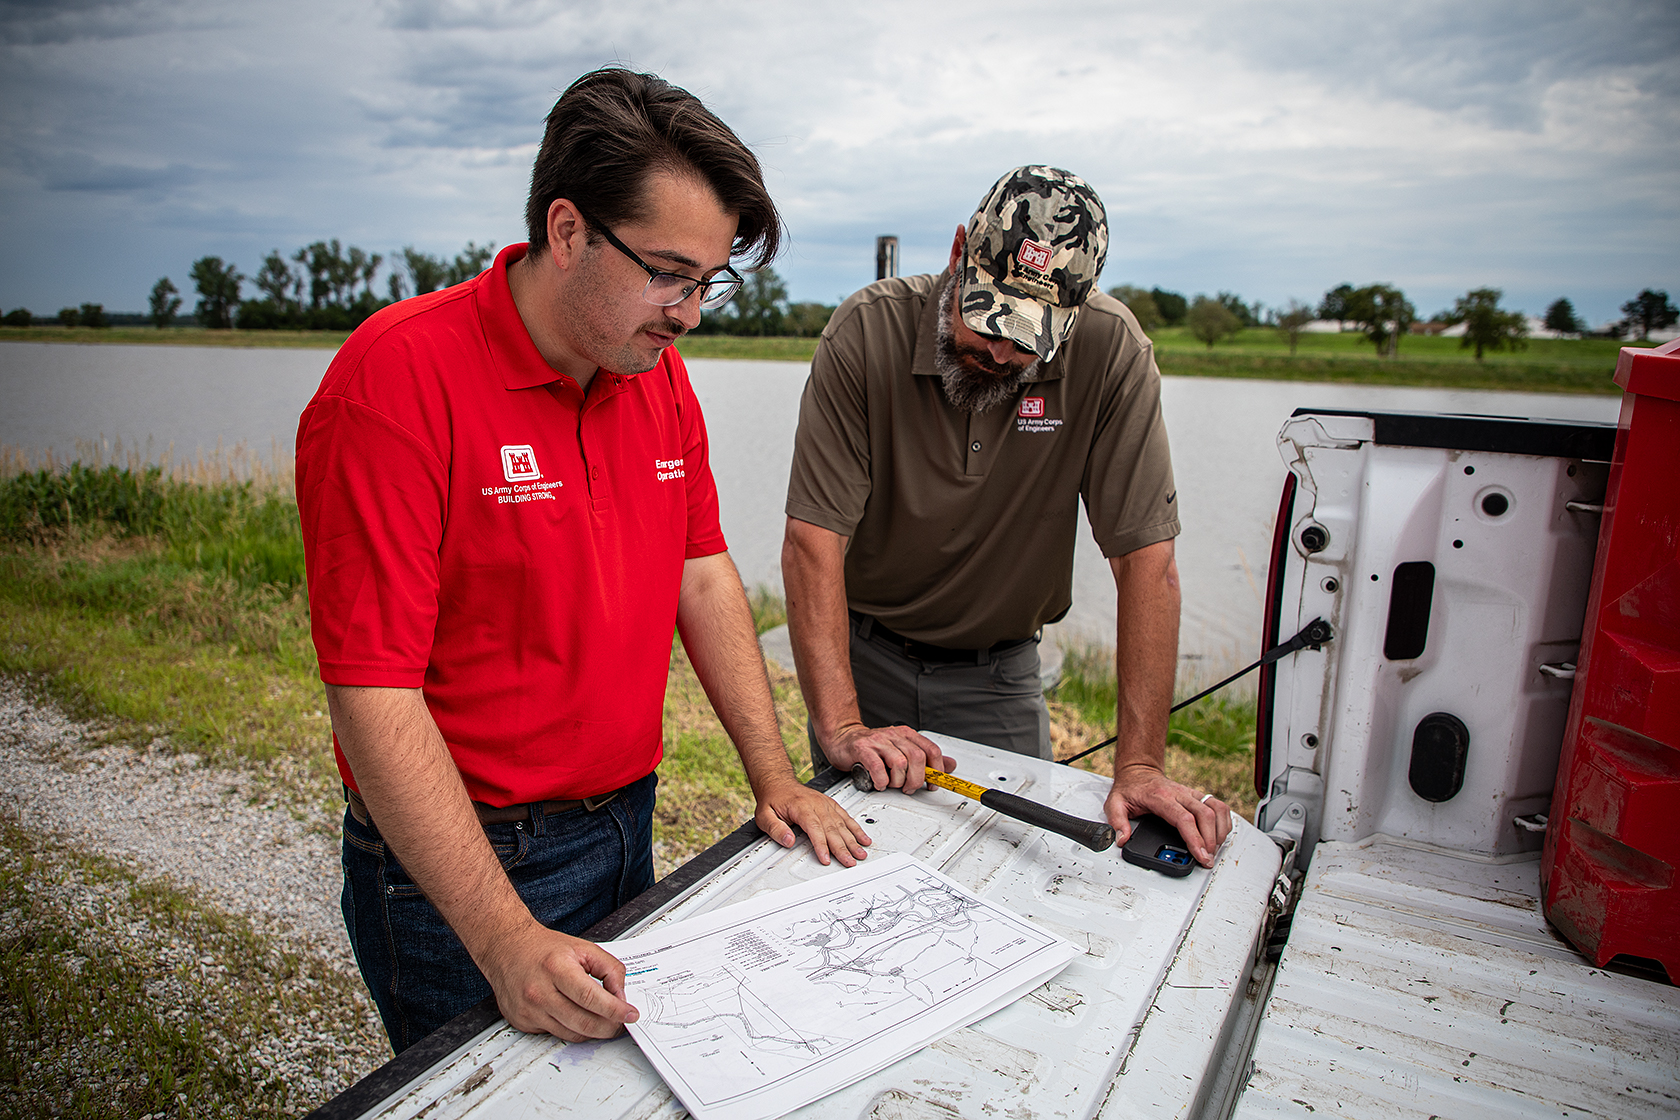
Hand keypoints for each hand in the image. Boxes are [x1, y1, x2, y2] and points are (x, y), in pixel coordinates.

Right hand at [479, 921, 639, 1041]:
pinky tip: (577, 1017)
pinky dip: (572, 1029)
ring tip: (604, 1021)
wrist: (507, 948)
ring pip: (571, 1033)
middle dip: (609, 1027)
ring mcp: (529, 1010)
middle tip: (620, 1022)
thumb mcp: (583, 948)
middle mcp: (539, 991)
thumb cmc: (543, 949)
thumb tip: (621, 995)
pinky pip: (556, 1033)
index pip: (590, 997)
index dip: (614, 1010)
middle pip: (583, 1022)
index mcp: (556, 968)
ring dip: (593, 1032)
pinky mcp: (522, 1022)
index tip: (630, 1014)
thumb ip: (609, 968)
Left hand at [754, 776, 872, 866]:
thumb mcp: (764, 815)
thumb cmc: (773, 799)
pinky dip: (856, 829)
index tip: (826, 858)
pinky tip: (863, 838)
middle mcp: (816, 804)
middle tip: (850, 861)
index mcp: (801, 806)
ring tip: (860, 853)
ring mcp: (825, 804)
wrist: (779, 783)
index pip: (814, 828)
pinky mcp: (831, 805)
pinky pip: (846, 817)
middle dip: (842, 847)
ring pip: (842, 824)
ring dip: (853, 840)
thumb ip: (775, 829)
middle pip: (832, 829)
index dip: (821, 845)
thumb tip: (788, 841)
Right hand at [819, 722, 955, 793]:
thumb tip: (950, 765)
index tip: (932, 784)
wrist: (843, 737)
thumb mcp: (902, 749)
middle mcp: (894, 736)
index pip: (931, 750)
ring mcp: (878, 742)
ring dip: (898, 781)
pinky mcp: (863, 749)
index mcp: (906, 735)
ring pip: (900, 764)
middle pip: (917, 758)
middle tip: (909, 787)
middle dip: (916, 779)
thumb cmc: (872, 747)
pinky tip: (879, 783)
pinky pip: (878, 768)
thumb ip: (926, 758)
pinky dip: (882, 781)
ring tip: (891, 784)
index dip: (936, 770)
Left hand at [1103, 763, 1231, 867]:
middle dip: (1210, 840)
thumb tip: (1122, 839)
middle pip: (1204, 815)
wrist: (1138, 771)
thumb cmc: (1130, 788)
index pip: (1184, 819)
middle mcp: (1179, 794)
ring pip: (1216, 808)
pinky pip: (1218, 805)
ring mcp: (1190, 793)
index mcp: (1161, 797)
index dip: (1195, 839)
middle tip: (1207, 859)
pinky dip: (1224, 820)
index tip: (1201, 855)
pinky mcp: (1197, 795)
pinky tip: (1220, 834)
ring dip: (1219, 831)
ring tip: (1214, 849)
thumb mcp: (1115, 803)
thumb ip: (1117, 821)